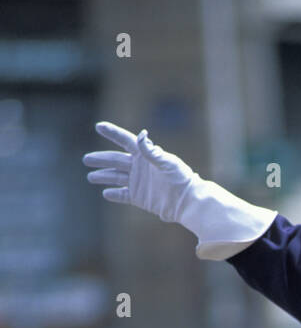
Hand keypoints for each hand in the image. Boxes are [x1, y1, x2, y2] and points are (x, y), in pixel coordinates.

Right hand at [83, 122, 197, 223]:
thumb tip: (141, 135)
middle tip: (86, 159)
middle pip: (115, 161)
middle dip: (101, 159)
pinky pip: (123, 195)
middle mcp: (139, 168)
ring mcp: (138, 183)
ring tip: (91, 176)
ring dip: (103, 176)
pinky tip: (105, 193)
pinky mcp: (139, 198)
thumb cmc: (181, 178)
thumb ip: (151, 151)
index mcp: (145, 155)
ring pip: (116, 177)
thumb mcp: (167, 162)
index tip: (99, 126)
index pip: (125, 140)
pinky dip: (114, 194)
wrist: (188, 201)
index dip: (112, 133)